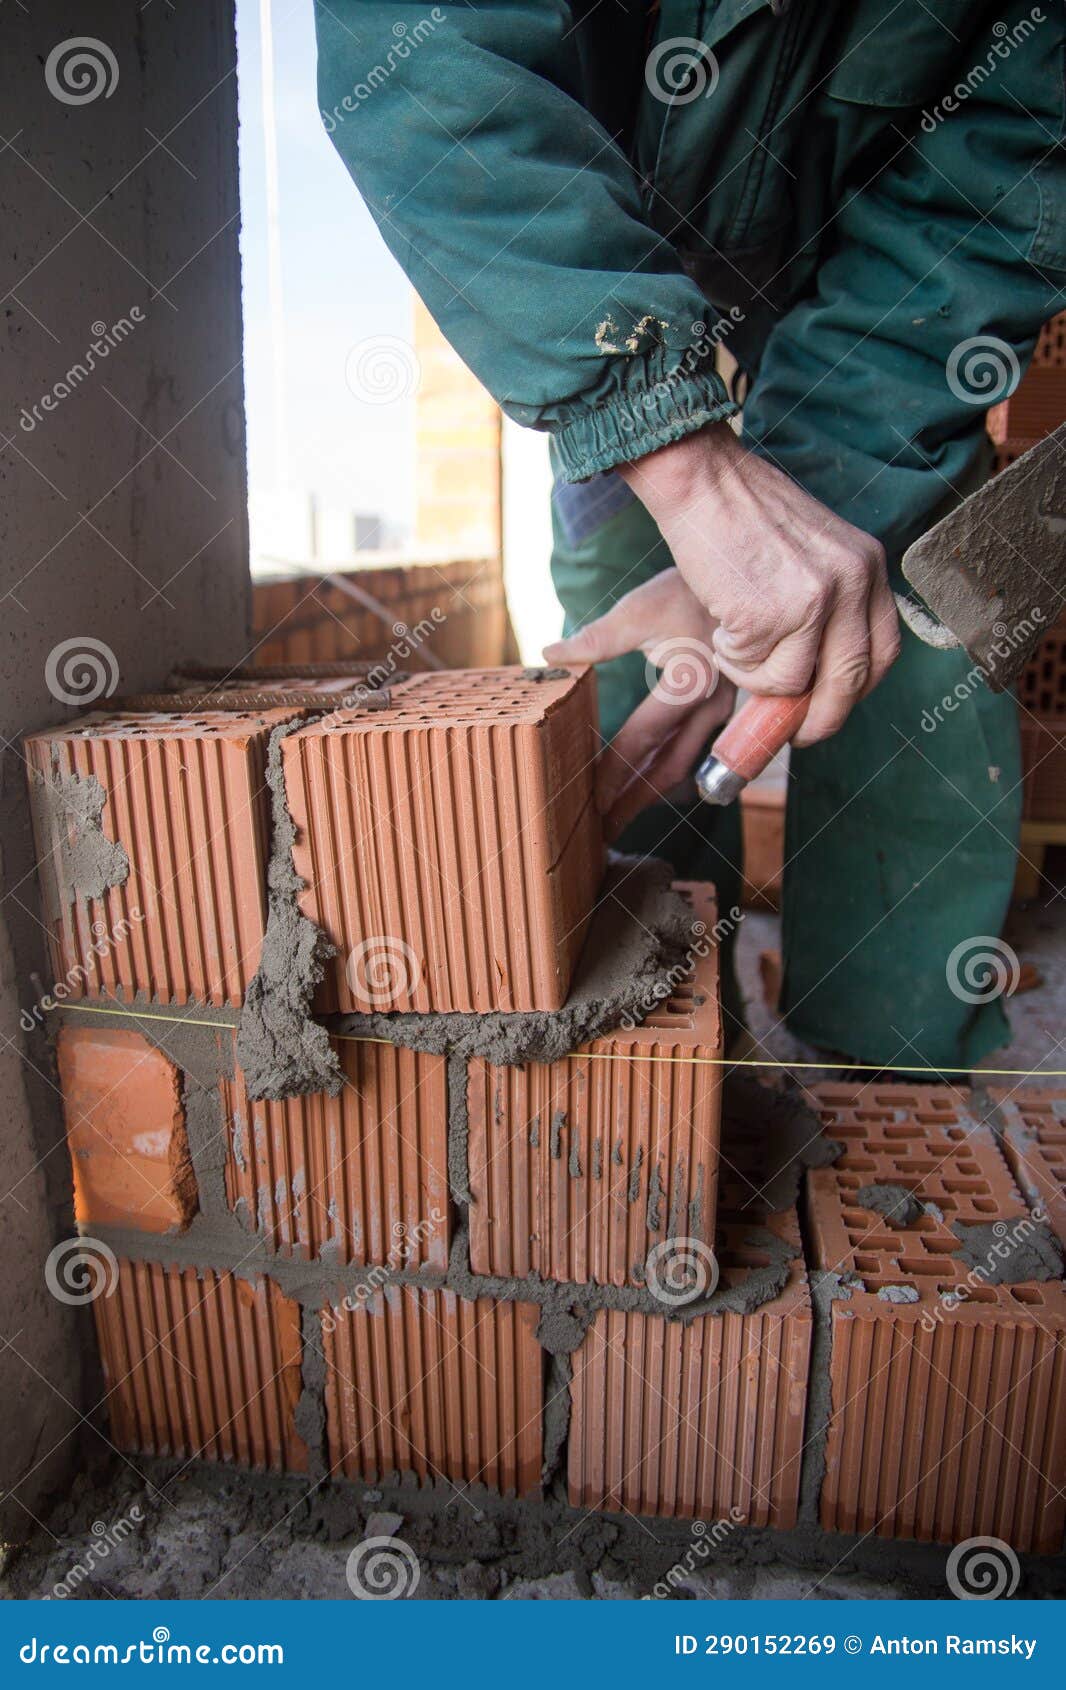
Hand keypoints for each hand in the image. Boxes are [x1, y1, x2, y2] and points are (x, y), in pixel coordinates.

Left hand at [544, 569, 736, 838]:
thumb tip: (549, 655)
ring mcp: (727, 710)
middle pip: (667, 768)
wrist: (747, 575)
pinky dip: (672, 772)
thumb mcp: (641, 609)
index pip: (641, 741)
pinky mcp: (730, 709)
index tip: (589, 804)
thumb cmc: (689, 587)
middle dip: (632, 803)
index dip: (612, 774)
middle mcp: (714, 704)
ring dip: (652, 794)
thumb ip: (595, 639)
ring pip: (686, 764)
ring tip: (620, 818)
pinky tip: (651, 787)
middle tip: (601, 833)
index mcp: (691, 683)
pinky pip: (698, 750)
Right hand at [616, 424, 900, 745]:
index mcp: (868, 567)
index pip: (884, 652)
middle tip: (791, 730)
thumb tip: (816, 682)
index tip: (828, 707)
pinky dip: (730, 659)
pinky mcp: (768, 613)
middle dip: (817, 718)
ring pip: (792, 683)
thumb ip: (831, 606)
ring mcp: (813, 599)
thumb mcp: (815, 553)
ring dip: (757, 678)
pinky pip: (751, 669)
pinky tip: (721, 621)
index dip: (854, 691)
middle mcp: (852, 582)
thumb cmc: (745, 516)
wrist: (704, 481)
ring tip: (735, 640)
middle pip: (848, 681)